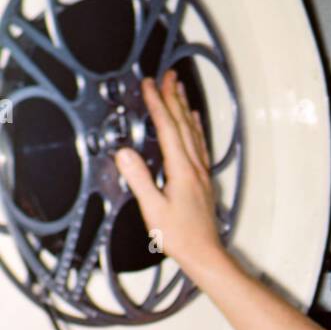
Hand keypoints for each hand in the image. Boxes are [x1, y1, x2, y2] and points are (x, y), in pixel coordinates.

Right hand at [115, 68, 222, 279]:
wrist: (205, 255)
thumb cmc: (180, 237)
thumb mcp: (152, 209)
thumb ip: (139, 180)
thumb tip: (125, 154)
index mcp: (182, 171)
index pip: (168, 129)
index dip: (158, 104)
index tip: (149, 84)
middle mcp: (195, 168)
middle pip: (184, 124)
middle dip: (174, 97)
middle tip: (168, 74)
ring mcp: (202, 173)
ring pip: (194, 132)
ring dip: (185, 108)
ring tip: (180, 88)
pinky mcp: (204, 181)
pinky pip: (201, 146)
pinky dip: (196, 128)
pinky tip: (195, 121)